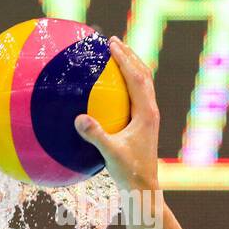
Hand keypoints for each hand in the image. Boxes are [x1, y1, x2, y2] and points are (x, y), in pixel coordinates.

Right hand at [74, 37, 159, 194]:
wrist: (143, 187)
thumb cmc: (129, 172)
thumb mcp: (110, 154)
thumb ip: (96, 136)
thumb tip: (79, 119)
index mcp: (146, 114)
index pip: (137, 79)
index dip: (125, 59)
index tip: (111, 43)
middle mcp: (150, 112)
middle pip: (143, 75)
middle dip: (129, 56)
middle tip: (112, 41)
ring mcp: (147, 117)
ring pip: (142, 84)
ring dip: (130, 67)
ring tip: (113, 54)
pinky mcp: (142, 124)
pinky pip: (134, 96)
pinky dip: (124, 83)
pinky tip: (106, 85)